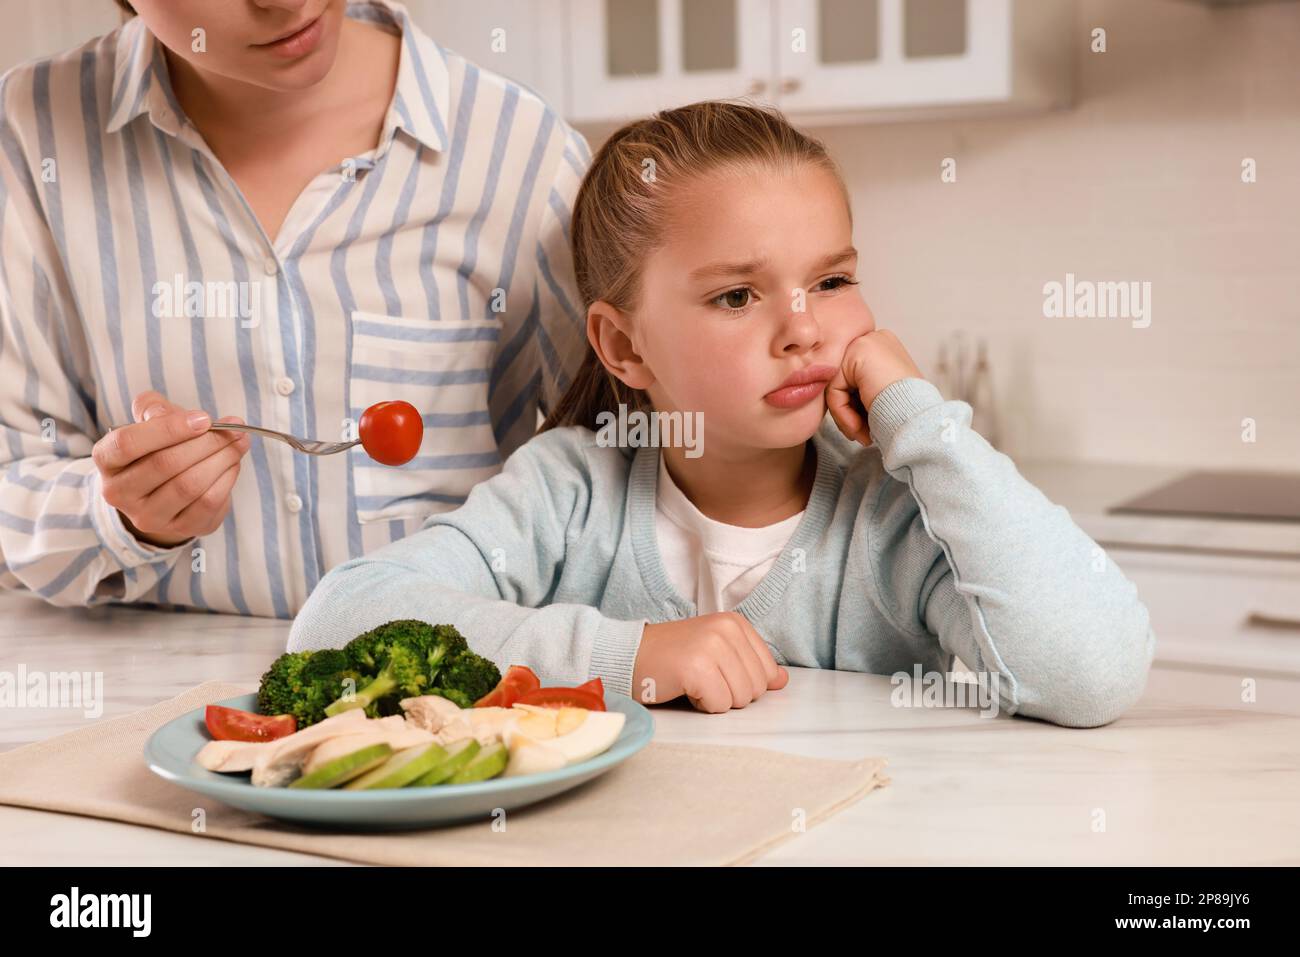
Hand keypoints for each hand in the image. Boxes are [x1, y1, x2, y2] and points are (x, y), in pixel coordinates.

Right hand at [92, 391, 251, 547]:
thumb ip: (156, 408)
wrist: (163, 489)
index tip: (203, 419)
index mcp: (106, 460)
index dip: (168, 429)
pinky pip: (208, 503)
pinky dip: (227, 479)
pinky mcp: (178, 529)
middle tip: (233, 429)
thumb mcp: (149, 420)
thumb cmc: (157, 447)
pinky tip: (233, 464)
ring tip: (238, 443)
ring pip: (189, 485)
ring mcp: (147, 517)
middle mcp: (119, 493)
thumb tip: (190, 417)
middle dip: (206, 443)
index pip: (128, 443)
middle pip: (165, 464)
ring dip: (222, 459)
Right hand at [631, 611, 788, 712]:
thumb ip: (751, 664)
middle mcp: (726, 630)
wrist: (628, 655)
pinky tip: (684, 688)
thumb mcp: (716, 651)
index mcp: (735, 623)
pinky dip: (702, 706)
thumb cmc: (672, 657)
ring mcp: (712, 647)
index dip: (743, 682)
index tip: (716, 671)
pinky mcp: (697, 668)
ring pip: (740, 699)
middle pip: (756, 688)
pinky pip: (719, 706)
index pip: (768, 671)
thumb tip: (782, 681)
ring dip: (716, 700)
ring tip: (693, 682)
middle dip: (731, 693)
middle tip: (702, 678)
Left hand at [825, 329, 923, 446]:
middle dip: (848, 411)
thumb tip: (837, 401)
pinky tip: (858, 428)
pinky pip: (834, 390)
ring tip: (862, 435)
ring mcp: (865, 343)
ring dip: (846, 417)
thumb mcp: (883, 396)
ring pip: (836, 386)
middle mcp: (875, 339)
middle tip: (860, 435)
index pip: (853, 378)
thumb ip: (862, 391)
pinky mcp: (856, 354)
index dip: (854, 406)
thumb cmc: (908, 415)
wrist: (920, 421)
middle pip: (843, 380)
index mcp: (884, 348)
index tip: (863, 430)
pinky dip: (842, 414)